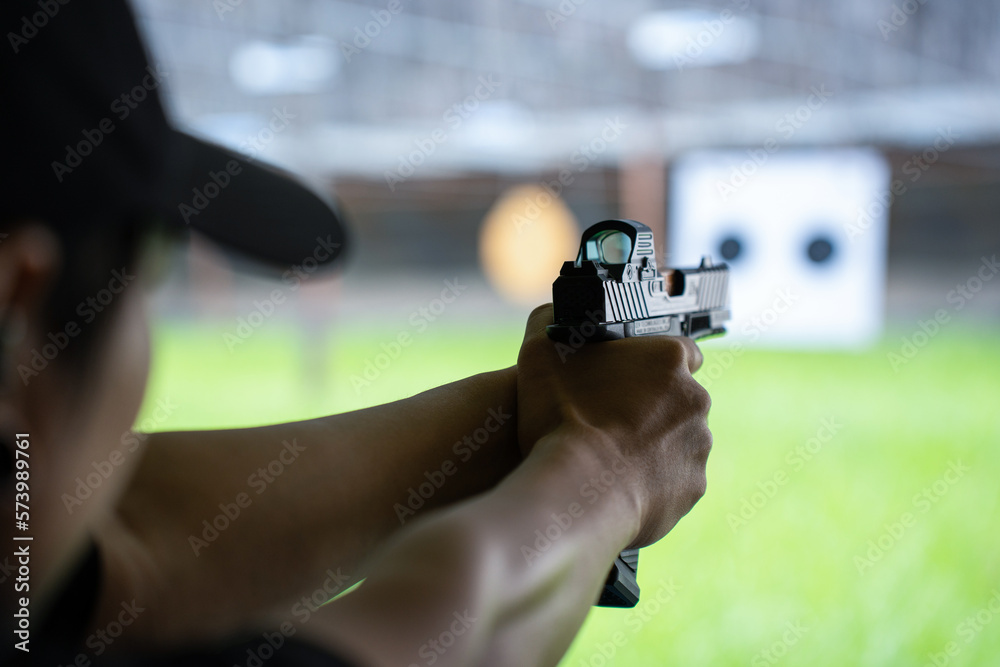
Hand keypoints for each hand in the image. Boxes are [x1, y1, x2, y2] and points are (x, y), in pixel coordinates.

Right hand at [515, 304, 712, 548]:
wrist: (578, 491)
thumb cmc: (561, 418)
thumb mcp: (541, 351)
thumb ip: (553, 323)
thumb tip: (554, 314)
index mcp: (669, 360)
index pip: (679, 347)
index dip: (650, 360)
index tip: (627, 374)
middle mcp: (695, 399)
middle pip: (678, 395)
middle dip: (651, 404)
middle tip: (608, 415)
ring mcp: (697, 446)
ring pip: (677, 438)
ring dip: (652, 441)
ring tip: (610, 453)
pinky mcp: (692, 487)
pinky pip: (674, 478)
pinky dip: (652, 479)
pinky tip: (619, 481)